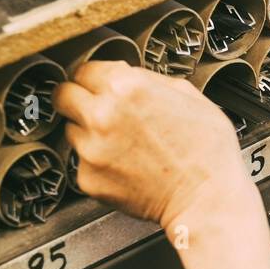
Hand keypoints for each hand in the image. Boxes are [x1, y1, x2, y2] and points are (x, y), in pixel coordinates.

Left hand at [53, 61, 249, 236]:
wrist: (206, 198)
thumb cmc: (207, 150)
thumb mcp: (189, 95)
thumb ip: (148, 79)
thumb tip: (127, 74)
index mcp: (126, 86)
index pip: (83, 69)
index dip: (94, 77)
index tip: (97, 85)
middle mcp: (102, 114)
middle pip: (62, 95)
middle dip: (77, 99)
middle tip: (94, 108)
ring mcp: (90, 149)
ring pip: (71, 129)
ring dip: (88, 132)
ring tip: (120, 143)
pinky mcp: (87, 178)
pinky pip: (82, 162)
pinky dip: (97, 163)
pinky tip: (124, 165)